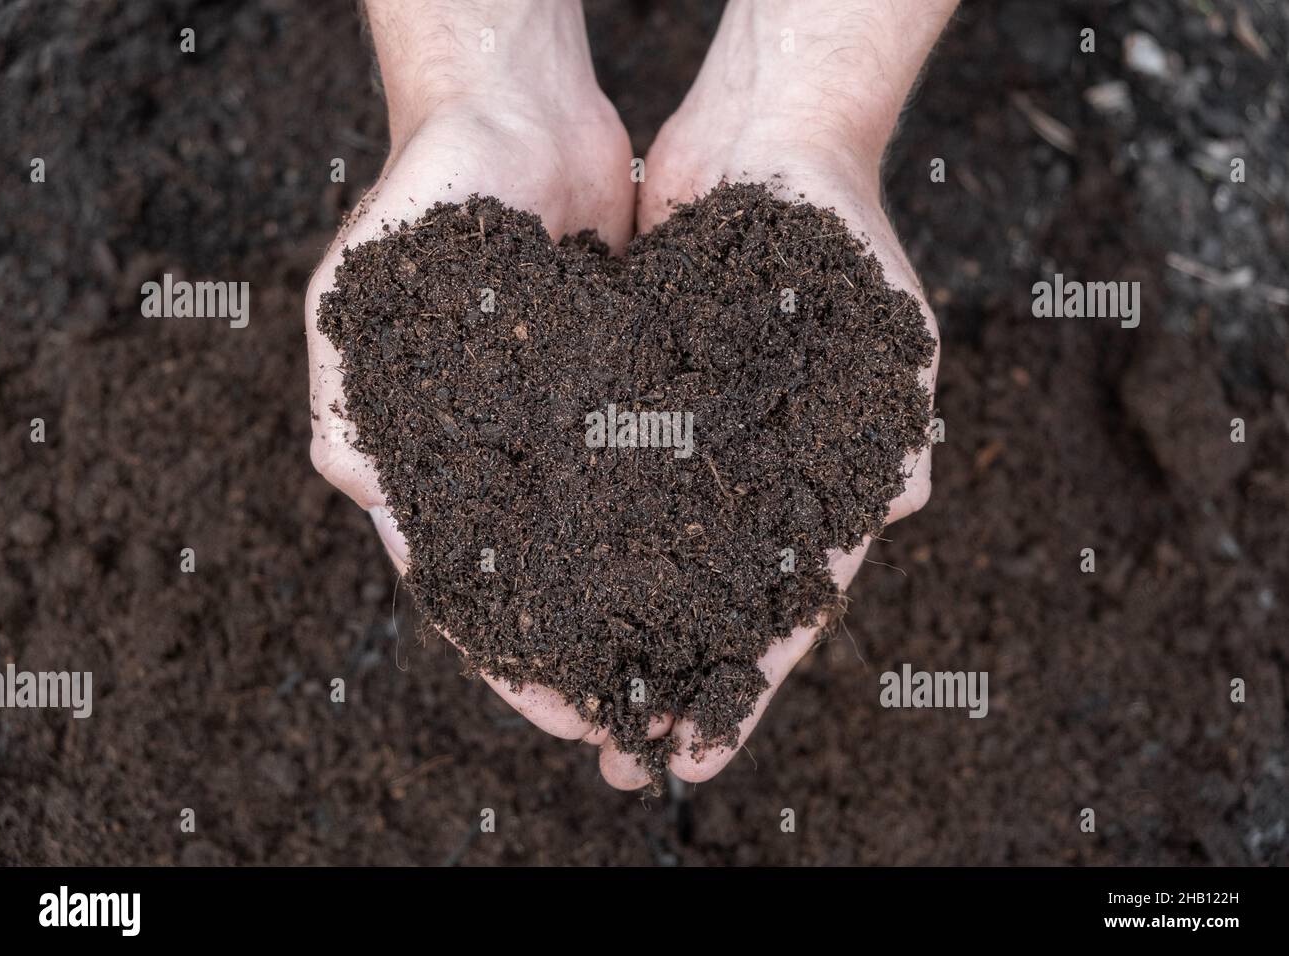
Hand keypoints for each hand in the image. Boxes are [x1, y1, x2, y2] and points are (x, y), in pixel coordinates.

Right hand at [305, 0, 654, 775]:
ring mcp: (565, 426)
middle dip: (590, 652)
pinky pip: (655, 472)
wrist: (512, 112)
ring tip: (692, 666)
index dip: (515, 658)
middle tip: (643, 717)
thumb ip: (354, 402)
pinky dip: (680, 522)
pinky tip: (720, 568)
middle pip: (549, 581)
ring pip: (608, 540)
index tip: (566, 716)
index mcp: (428, 457)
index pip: (472, 587)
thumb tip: (360, 492)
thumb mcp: (360, 303)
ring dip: (642, 604)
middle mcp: (500, 454)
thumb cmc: (421, 202)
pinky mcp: (626, 390)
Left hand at [617, 0, 953, 784]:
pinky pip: (595, 485)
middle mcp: (747, 480)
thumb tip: (900, 500)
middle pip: (704, 604)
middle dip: (663, 679)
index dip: (744, 687)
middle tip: (615, 753)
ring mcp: (686, 448)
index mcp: (817, 487)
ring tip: (566, 699)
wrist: (770, 138)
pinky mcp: (630, 405)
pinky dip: (571, 536)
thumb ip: (894, 420)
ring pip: (643, 559)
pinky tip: (532, 587)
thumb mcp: (886, 327)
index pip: (783, 610)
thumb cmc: (843, 231)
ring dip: (609, 628)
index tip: (700, 759)